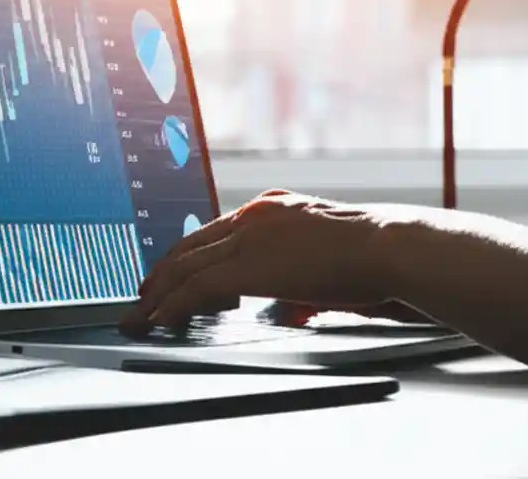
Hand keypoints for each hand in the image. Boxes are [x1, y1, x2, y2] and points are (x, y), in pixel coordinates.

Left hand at [121, 190, 407, 332]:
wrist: (388, 246)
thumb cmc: (374, 258)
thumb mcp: (326, 262)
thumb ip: (301, 278)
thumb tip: (292, 305)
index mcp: (272, 207)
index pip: (215, 232)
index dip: (188, 257)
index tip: (171, 276)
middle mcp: (254, 214)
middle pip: (191, 246)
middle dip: (161, 275)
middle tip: (141, 298)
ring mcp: (248, 236)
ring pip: (184, 265)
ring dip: (156, 294)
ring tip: (139, 315)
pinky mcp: (247, 264)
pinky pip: (194, 287)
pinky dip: (171, 305)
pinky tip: (159, 320)